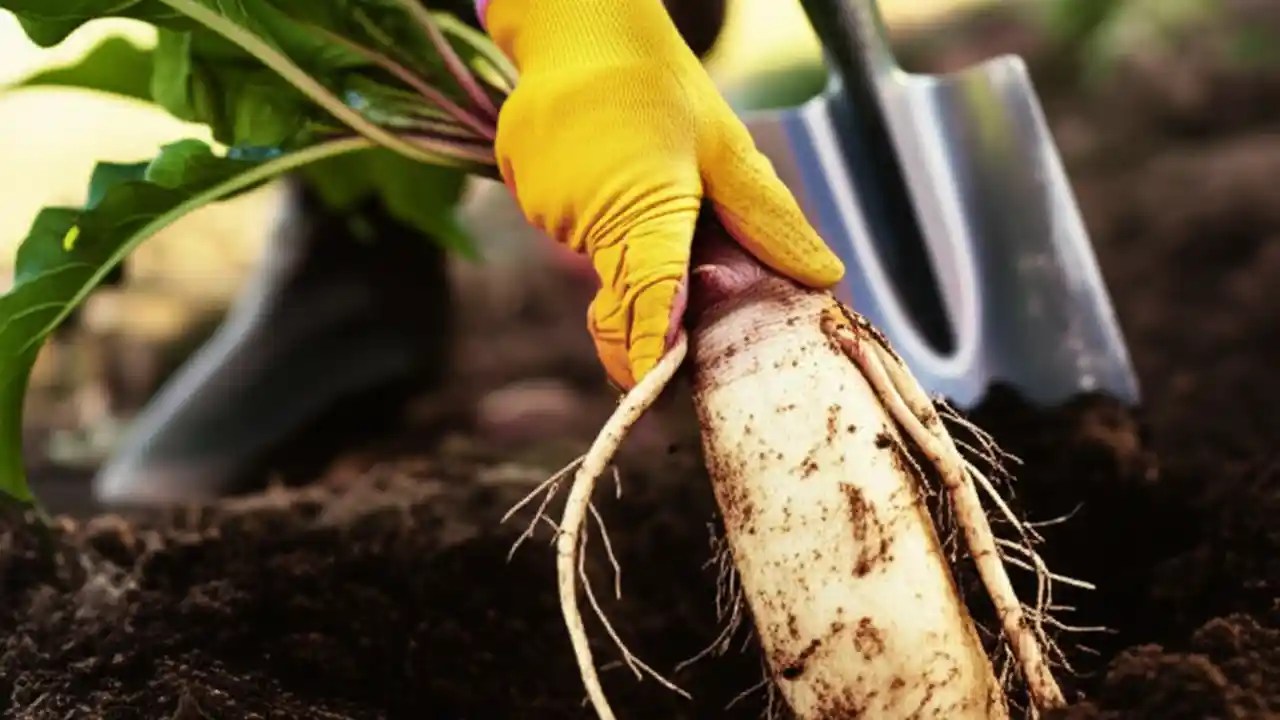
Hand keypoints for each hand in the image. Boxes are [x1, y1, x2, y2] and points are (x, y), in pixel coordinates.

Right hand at [484, 0, 843, 387]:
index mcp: (642, 204)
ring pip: (596, 261)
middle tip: (688, 299)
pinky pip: (570, 229)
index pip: (648, 299)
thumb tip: (820, 277)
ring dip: (629, 251)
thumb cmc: (656, 82)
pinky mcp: (522, 192)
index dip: (653, 350)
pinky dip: (596, 220)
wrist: (578, 25)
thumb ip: (765, 218)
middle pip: (619, 298)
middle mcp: (583, 216)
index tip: (662, 383)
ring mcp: (544, 206)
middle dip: (653, 311)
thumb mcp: (725, 145)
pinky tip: (615, 174)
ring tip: (655, 194)